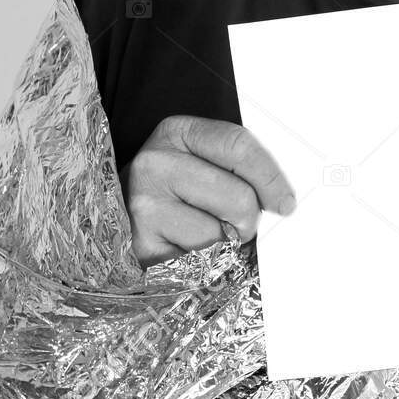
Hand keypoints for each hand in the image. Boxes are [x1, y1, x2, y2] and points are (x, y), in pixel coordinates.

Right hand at [120, 115, 294, 268]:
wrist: (113, 219)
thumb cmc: (170, 191)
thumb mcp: (198, 162)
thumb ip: (235, 168)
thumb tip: (283, 202)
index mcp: (176, 133)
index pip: (239, 146)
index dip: (271, 178)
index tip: (286, 203)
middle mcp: (154, 164)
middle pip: (239, 197)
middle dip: (247, 220)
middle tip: (231, 225)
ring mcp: (144, 206)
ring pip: (220, 235)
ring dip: (223, 245)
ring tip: (200, 236)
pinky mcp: (141, 245)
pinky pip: (198, 263)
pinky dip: (201, 265)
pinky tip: (183, 251)